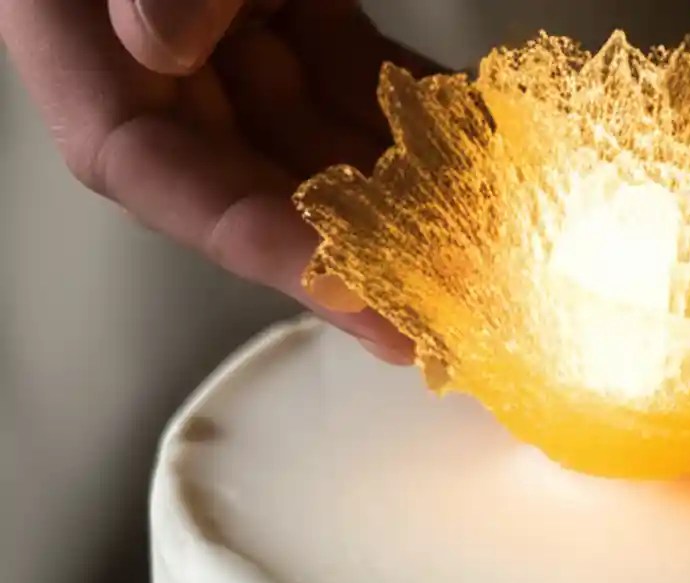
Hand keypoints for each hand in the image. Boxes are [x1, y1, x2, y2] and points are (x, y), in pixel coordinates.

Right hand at [0, 0, 438, 362]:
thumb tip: (163, 45)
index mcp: (74, 43)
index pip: (146, 169)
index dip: (250, 240)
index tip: (348, 286)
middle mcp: (155, 64)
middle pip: (249, 183)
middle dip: (348, 252)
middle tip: (431, 314)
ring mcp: (233, 42)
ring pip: (318, 143)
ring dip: (400, 203)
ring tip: (478, 259)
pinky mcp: (295, 10)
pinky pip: (358, 79)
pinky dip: (420, 124)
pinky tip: (482, 165)